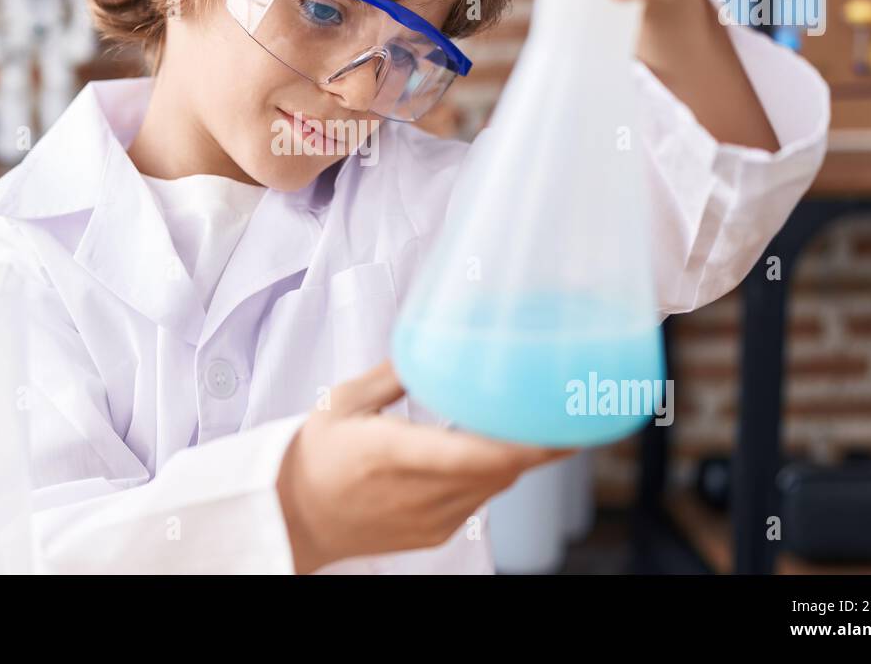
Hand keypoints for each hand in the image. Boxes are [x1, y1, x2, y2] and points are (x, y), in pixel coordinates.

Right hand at [275, 360, 573, 573]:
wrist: (295, 517)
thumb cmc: (315, 455)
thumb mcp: (342, 401)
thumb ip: (392, 374)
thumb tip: (431, 336)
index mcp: (393, 454)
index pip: (472, 455)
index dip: (523, 443)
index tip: (558, 422)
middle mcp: (419, 494)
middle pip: (500, 470)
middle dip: (540, 441)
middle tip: (574, 406)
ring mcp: (432, 519)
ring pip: (496, 485)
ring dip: (520, 455)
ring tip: (546, 418)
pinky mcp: (437, 533)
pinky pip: (481, 499)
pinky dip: (495, 472)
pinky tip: (501, 446)